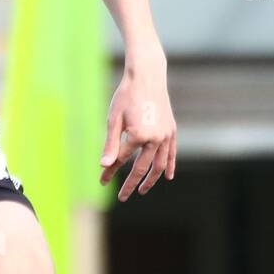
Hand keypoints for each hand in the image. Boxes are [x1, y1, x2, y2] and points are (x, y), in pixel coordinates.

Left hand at [100, 57, 176, 199]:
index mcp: (138, 135)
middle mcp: (155, 138)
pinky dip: (169, 166)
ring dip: (151, 180)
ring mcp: (166, 135)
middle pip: (142, 168)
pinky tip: (166, 177)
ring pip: (160, 165)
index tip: (101, 181)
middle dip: (131, 183)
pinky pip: (172, 153)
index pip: (121, 160)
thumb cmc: (126, 96)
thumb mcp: (113, 119)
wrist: (147, 76)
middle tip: (123, 196)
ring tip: (142, 189)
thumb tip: (104, 166)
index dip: (110, 172)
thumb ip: (110, 144)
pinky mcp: (172, 130)